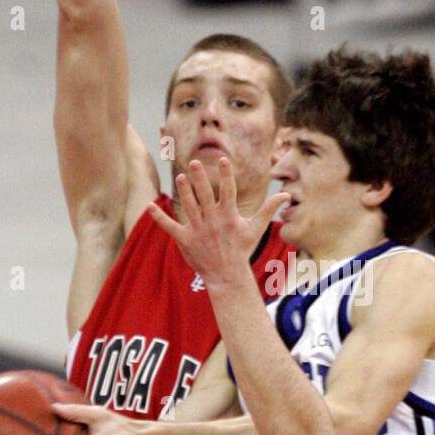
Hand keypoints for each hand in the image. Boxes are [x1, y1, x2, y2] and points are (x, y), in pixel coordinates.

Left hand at [151, 158, 288, 289]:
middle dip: (200, 179)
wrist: (227, 275)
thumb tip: (285, 195)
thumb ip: (268, 209)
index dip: (225, 175)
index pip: (228, 191)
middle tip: (195, 163)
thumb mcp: (256, 229)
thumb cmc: (242, 249)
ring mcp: (198, 230)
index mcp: (229, 216)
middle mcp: (213, 221)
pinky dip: (159, 217)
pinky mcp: (185, 239)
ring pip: (189, 207)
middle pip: (205, 196)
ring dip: (184, 192)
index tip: (222, 160)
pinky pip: (170, 227)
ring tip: (181, 177)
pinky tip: (150, 206)